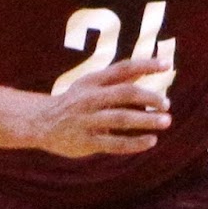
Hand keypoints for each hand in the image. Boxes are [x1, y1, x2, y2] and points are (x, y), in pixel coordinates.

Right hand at [32, 59, 172, 157]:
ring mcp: (87, 120)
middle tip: (167, 104)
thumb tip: (146, 68)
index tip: (166, 65)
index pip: (122, 68)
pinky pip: (114, 144)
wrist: (40, 122)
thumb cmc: (73, 102)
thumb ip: (117, 79)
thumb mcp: (90, 85)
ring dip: (146, 120)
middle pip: (124, 93)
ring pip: (121, 119)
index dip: (145, 65)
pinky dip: (134, 143)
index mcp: (92, 81)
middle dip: (149, 97)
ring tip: (166, 121)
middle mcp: (90, 98)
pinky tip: (151, 141)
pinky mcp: (86, 141)